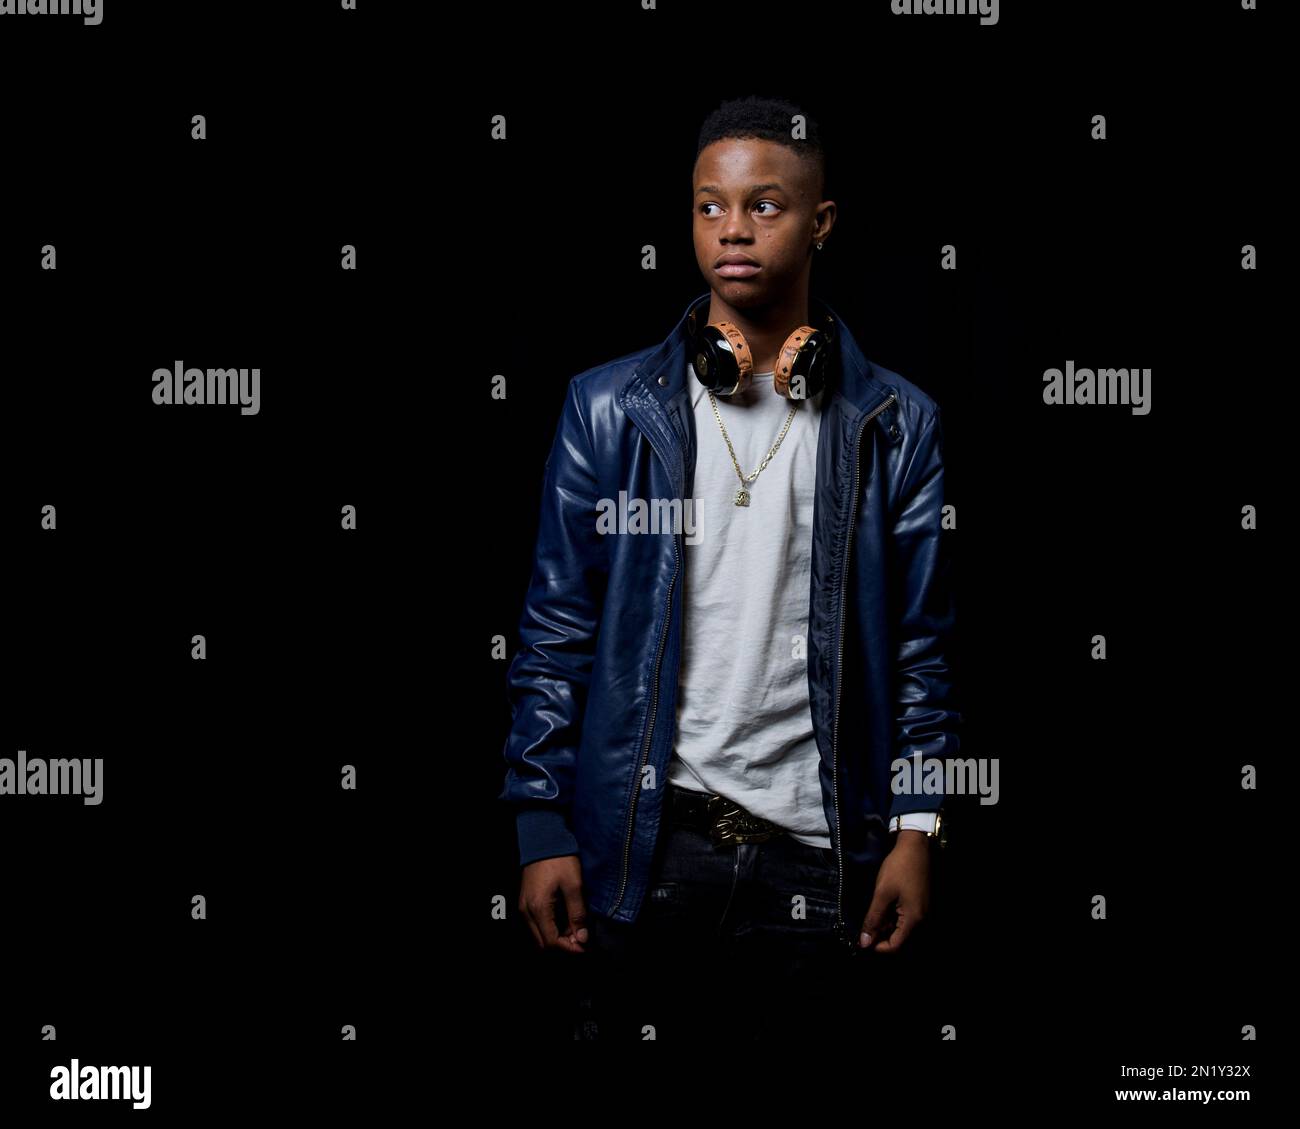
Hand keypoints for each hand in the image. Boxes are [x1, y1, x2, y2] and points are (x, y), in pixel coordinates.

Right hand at [519, 855, 588, 952]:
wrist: (543, 839)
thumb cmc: (560, 860)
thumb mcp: (574, 885)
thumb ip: (577, 913)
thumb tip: (582, 938)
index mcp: (538, 909)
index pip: (551, 942)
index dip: (569, 949)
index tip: (584, 946)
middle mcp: (526, 912)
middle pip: (542, 943)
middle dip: (562, 945)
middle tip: (581, 939)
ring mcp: (523, 907)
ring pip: (538, 935)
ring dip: (556, 937)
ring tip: (574, 930)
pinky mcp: (525, 902)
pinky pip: (535, 925)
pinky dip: (549, 928)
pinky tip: (564, 921)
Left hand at [858, 831, 930, 952]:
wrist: (915, 848)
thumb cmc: (898, 869)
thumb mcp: (882, 893)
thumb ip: (873, 919)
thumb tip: (864, 942)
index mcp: (914, 920)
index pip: (895, 946)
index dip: (877, 946)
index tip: (862, 940)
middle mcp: (921, 920)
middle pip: (899, 940)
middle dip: (880, 937)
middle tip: (864, 927)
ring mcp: (922, 913)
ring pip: (901, 930)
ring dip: (885, 927)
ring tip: (871, 916)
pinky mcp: (919, 905)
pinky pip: (905, 920)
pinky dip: (892, 918)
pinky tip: (881, 909)